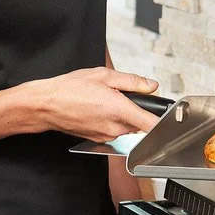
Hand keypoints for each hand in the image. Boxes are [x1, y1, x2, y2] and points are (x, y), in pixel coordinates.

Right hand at [28, 66, 161, 141]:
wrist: (45, 105)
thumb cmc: (69, 89)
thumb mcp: (104, 75)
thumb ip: (132, 81)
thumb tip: (150, 85)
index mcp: (119, 111)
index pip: (152, 125)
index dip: (164, 121)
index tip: (169, 116)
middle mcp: (114, 128)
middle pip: (140, 124)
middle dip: (138, 110)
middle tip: (125, 96)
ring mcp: (106, 136)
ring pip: (127, 127)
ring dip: (124, 115)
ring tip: (106, 100)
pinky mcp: (98, 139)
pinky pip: (114, 130)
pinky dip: (112, 120)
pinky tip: (99, 109)